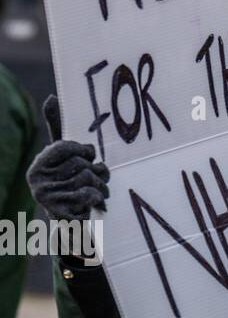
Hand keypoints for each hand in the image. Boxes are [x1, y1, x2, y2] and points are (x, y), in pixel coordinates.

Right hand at [27, 95, 109, 222]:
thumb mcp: (66, 154)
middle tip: (94, 179)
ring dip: (100, 186)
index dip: (85, 151)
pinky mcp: (58, 213)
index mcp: (39, 163)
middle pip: (81, 163)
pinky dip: (97, 198)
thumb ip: (58, 127)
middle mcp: (36, 179)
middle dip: (97, 171)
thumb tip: (52, 97)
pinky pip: (89, 195)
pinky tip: (91, 204)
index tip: (88, 156)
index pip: (67, 146)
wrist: (72, 220)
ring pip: (88, 178)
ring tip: (95, 192)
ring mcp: (45, 197)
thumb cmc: (72, 181)